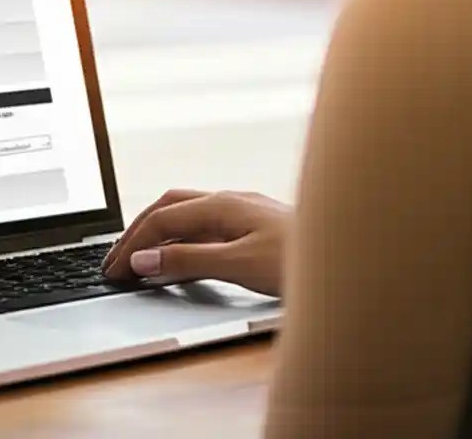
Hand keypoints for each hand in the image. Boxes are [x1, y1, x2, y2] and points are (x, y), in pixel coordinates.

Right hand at [100, 189, 289, 296]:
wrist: (357, 258)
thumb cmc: (305, 259)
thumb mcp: (239, 265)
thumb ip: (189, 260)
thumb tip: (146, 259)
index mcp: (222, 204)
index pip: (160, 220)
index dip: (132, 245)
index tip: (114, 270)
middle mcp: (231, 200)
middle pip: (167, 207)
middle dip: (136, 231)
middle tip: (115, 260)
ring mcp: (245, 210)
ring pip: (186, 212)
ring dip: (157, 231)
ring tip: (140, 254)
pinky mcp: (257, 224)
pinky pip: (204, 224)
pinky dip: (180, 236)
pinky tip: (183, 253)